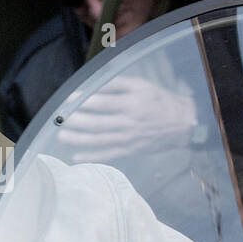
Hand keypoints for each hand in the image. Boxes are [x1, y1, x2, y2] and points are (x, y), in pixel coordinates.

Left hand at [56, 76, 198, 162]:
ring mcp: (128, 139)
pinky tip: (76, 157)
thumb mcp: (142, 85)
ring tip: (61, 135)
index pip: (102, 103)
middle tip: (59, 119)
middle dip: (76, 122)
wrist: (183, 124)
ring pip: (99, 140)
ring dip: (78, 139)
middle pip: (97, 124)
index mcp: (131, 104)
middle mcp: (128, 123)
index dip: (83, 101)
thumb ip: (118, 84)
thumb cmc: (160, 101)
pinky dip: (91, 157)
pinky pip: (108, 155)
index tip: (68, 99)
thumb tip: (94, 85)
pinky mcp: (129, 150)